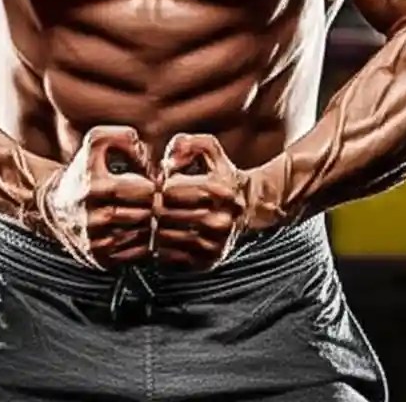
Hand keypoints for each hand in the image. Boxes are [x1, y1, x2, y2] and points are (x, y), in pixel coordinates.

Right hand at [38, 126, 156, 269]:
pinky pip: (138, 253)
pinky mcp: (99, 258)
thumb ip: (125, 138)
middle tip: (144, 199)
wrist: (54, 206)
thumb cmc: (84, 171)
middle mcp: (91, 216)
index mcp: (92, 185)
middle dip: (150, 204)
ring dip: (146, 222)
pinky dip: (141, 241)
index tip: (143, 181)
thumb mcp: (96, 142)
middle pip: (145, 213)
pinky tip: (131, 229)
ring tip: (137, 212)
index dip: (149, 184)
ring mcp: (94, 240)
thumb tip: (146, 160)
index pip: (144, 190)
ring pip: (143, 234)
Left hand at [153, 133, 250, 271]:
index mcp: (220, 189)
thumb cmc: (220, 175)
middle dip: (156, 206)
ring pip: (165, 238)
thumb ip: (187, 143)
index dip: (161, 185)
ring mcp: (216, 243)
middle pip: (165, 214)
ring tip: (162, 220)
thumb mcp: (210, 149)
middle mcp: (221, 219)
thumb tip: (167, 164)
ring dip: (156, 228)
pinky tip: (168, 236)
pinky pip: (170, 258)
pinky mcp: (208, 261)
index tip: (165, 185)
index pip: (170, 190)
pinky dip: (162, 247)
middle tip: (159, 203)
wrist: (249, 206)